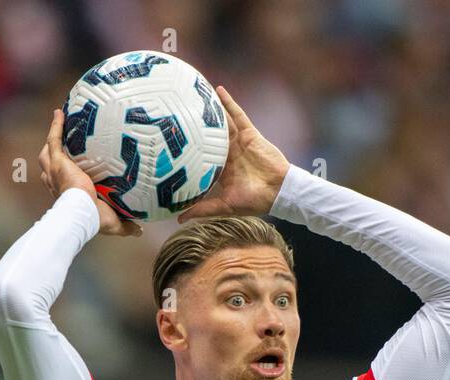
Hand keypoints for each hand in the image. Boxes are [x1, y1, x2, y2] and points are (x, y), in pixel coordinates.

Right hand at [38, 109, 141, 236]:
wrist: (83, 213)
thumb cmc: (94, 220)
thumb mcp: (113, 223)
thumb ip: (126, 226)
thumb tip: (140, 231)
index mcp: (68, 194)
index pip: (62, 183)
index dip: (64, 176)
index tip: (71, 171)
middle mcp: (58, 182)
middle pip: (50, 165)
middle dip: (52, 156)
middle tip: (59, 144)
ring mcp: (56, 170)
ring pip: (48, 151)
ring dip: (51, 138)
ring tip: (58, 124)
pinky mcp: (58, 161)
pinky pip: (54, 139)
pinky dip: (56, 125)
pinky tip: (59, 112)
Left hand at [177, 86, 289, 222]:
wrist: (279, 192)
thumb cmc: (255, 201)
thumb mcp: (225, 206)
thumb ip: (203, 208)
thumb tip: (178, 218)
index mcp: (221, 169)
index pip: (201, 156)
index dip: (187, 149)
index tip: (170, 141)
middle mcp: (228, 154)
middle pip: (208, 136)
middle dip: (194, 125)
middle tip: (175, 112)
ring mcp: (239, 142)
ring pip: (221, 123)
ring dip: (209, 110)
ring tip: (193, 96)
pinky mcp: (250, 134)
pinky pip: (238, 115)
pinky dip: (229, 103)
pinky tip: (218, 90)